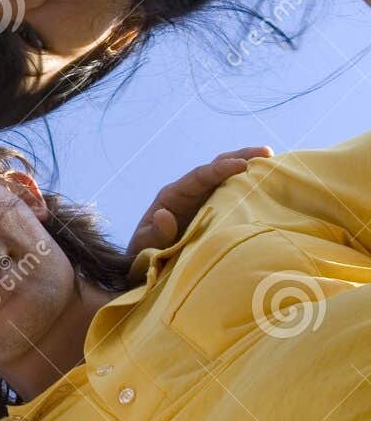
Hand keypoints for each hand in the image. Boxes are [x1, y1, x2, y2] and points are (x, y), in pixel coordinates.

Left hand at [126, 147, 272, 258]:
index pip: (199, 176)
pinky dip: (249, 187)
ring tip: (275, 161)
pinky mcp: (214, 211)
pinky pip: (232, 195)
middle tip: (266, 152)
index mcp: (172, 195)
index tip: (241, 165)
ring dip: (249, 167)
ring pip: (227, 178)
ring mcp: (203, 200)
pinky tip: (269, 185)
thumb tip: (164, 215)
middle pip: (216, 167)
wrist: (147, 268)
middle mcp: (189, 192)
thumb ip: (155, 234)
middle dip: (240, 157)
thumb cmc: (144, 256)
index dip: (220, 169)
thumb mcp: (144, 246)